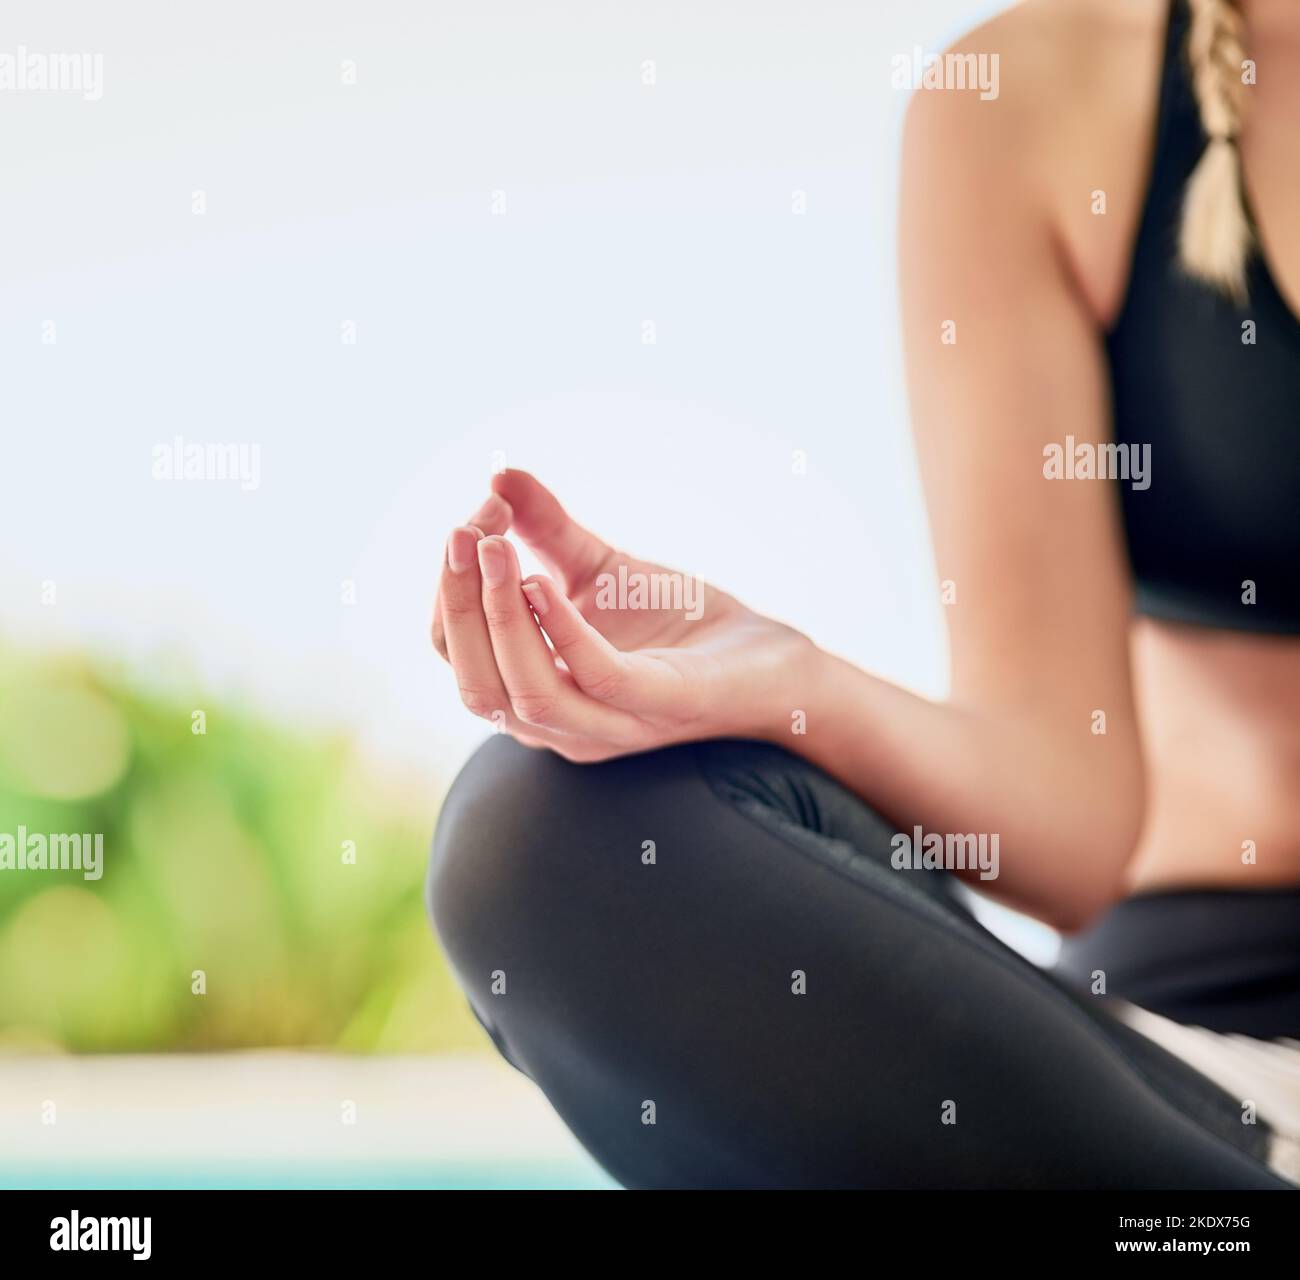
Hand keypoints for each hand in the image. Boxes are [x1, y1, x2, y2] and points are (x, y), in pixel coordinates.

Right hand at [431, 470, 817, 761]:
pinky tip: (543, 581)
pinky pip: (596, 678)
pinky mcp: (661, 706)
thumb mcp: (599, 569)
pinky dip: (562, 630)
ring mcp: (609, 726)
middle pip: (474, 683)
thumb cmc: (676, 621)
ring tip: (494, 548)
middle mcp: (560, 726)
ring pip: (523, 694)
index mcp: (533, 692)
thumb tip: (498, 475)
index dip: (449, 590)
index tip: (468, 523)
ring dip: (498, 617)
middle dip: (457, 605)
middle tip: (463, 533)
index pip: (458, 654)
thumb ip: (546, 529)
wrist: (767, 660)